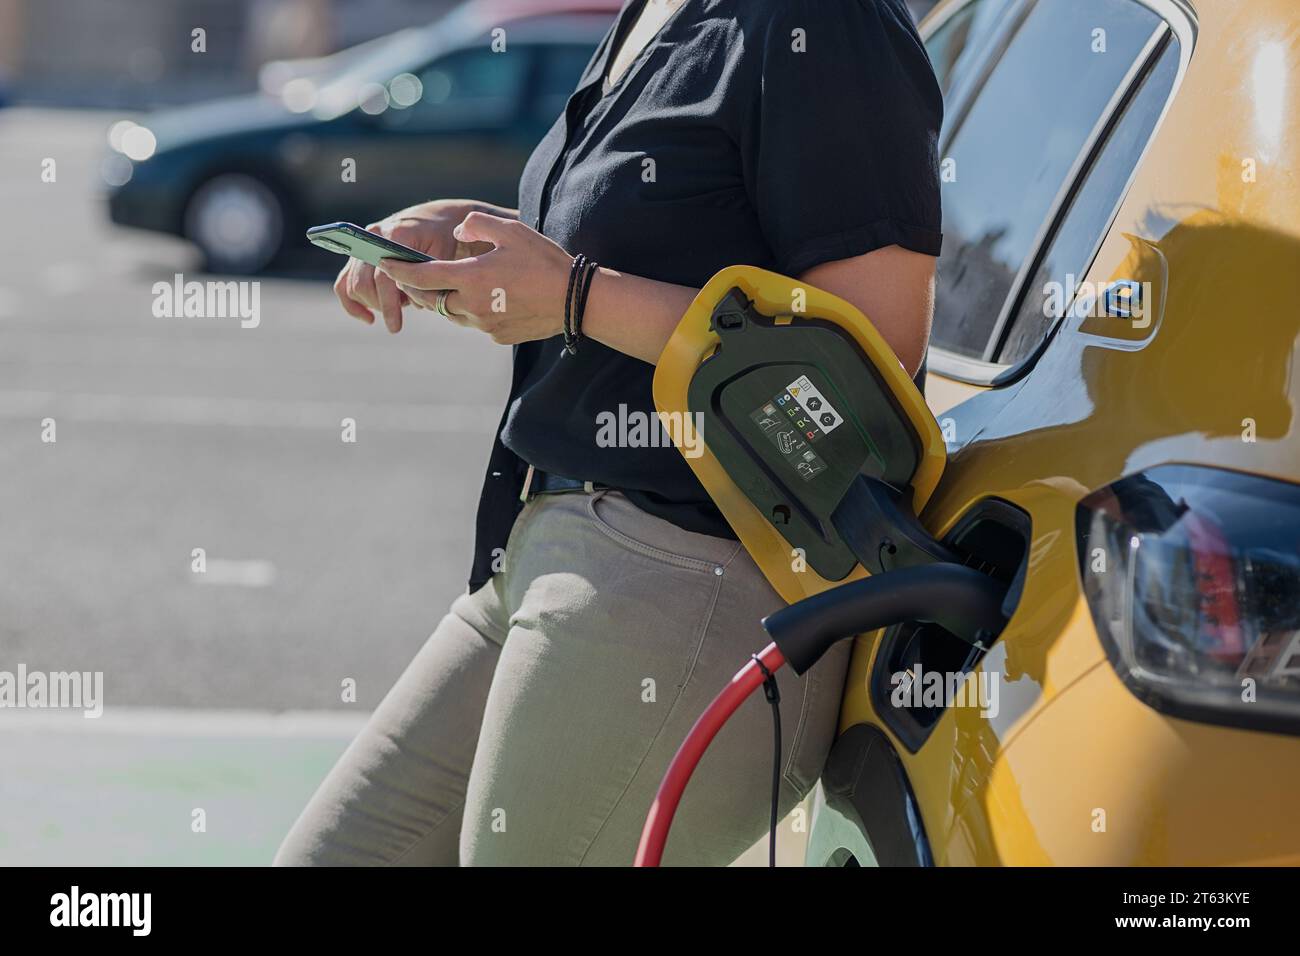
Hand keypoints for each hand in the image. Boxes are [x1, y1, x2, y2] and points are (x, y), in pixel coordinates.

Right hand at [332, 199, 503, 332]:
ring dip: (372, 303)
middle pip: (363, 282)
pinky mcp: (358, 256)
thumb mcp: (445, 256)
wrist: (435, 220)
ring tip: (397, 305)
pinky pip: (344, 284)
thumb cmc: (444, 238)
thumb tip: (414, 304)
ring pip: (352, 285)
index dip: (389, 303)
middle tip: (398, 320)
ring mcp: (363, 245)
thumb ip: (429, 279)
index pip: (383, 274)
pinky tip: (369, 318)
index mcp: (396, 234)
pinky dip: (352, 303)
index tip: (395, 327)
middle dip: (380, 306)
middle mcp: (373, 236)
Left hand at [376, 212, 572, 345]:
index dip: (398, 269)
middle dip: (421, 287)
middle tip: (416, 274)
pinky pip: (475, 323)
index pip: (421, 276)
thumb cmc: (544, 261)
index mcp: (470, 277)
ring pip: (451, 313)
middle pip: (431, 298)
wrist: (575, 300)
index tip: (384, 263)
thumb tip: (457, 234)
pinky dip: (473, 311)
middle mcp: (471, 305)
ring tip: (457, 284)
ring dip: (447, 300)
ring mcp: (484, 325)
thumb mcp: (510, 230)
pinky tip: (490, 298)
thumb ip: (476, 226)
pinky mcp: (497, 336)